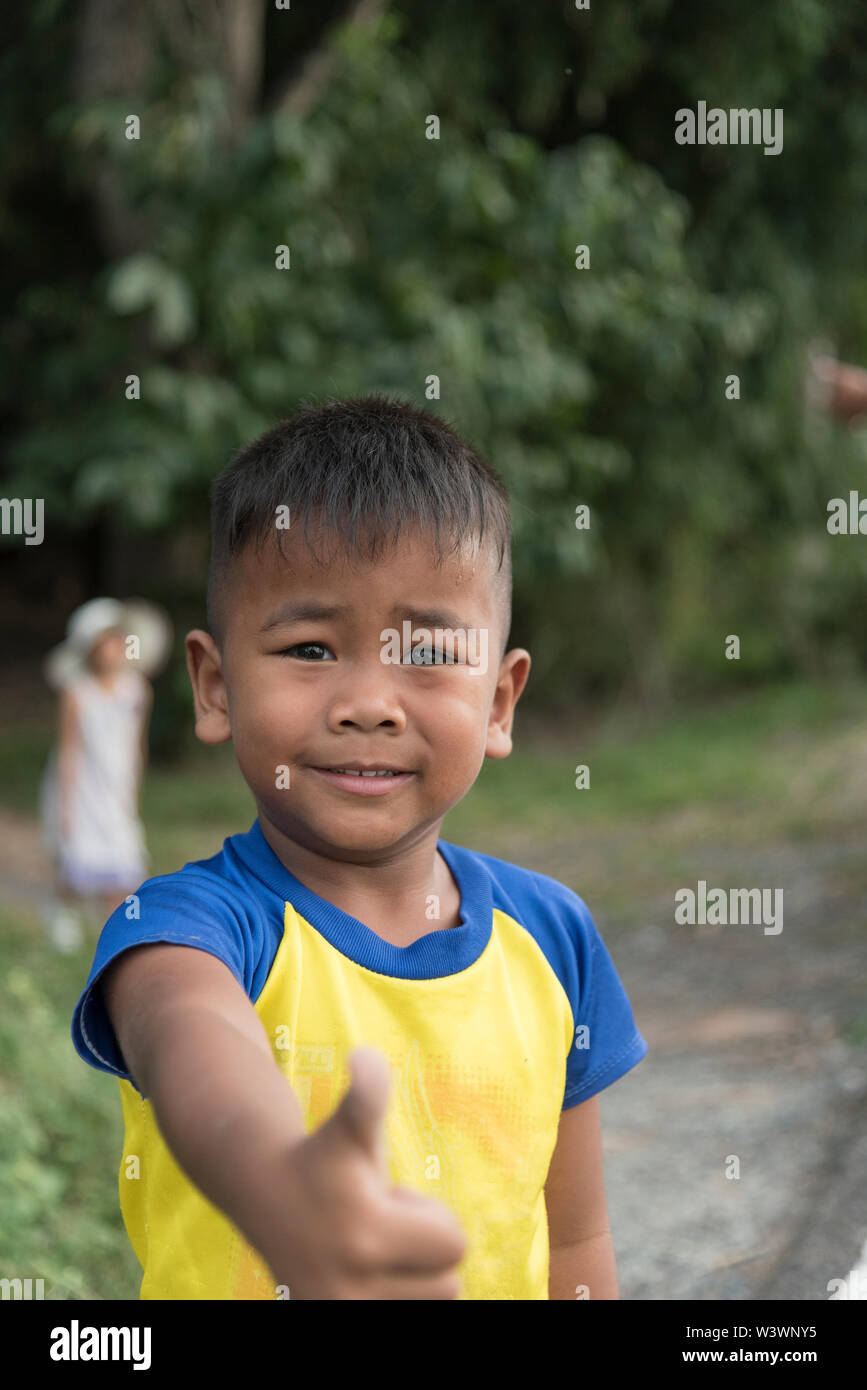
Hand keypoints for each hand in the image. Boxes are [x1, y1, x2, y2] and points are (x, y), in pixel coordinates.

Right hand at [262, 1046, 466, 1298]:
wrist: (262, 1193)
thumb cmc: (323, 1154)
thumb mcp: (352, 1123)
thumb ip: (368, 1092)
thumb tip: (365, 1056)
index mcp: (366, 1237)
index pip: (455, 1245)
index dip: (429, 1214)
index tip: (387, 1198)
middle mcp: (351, 1292)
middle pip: (449, 1285)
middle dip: (423, 1250)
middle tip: (379, 1224)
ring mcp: (340, 1315)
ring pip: (431, 1306)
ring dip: (411, 1278)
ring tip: (371, 1250)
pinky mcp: (328, 1325)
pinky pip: (406, 1322)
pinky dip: (398, 1298)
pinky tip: (368, 1275)